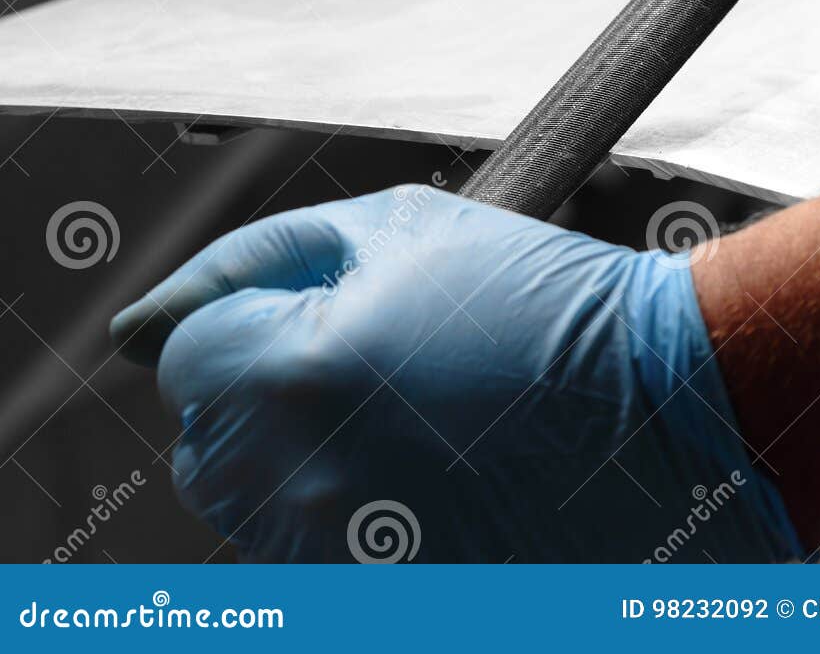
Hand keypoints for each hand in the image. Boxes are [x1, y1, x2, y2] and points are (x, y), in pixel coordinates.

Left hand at [111, 187, 799, 562]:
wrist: (666, 410)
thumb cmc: (544, 304)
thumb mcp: (402, 227)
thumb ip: (259, 260)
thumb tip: (147, 316)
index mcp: (297, 375)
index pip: (183, 357)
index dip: (242, 322)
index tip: (302, 316)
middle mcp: (305, 484)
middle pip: (203, 446)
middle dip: (254, 395)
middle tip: (351, 361)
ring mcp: (346, 560)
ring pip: (250, 512)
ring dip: (295, 458)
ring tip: (397, 415)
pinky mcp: (387, 599)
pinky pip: (311, 559)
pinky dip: (342, 514)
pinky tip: (421, 473)